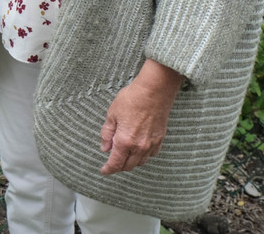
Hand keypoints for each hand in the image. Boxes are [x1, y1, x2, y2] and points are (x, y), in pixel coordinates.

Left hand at [99, 59, 182, 174]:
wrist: (154, 92)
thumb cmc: (131, 100)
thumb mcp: (112, 114)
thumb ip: (107, 133)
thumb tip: (105, 148)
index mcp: (124, 141)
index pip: (115, 163)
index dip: (108, 169)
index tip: (104, 171)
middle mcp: (139, 147)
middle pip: (128, 166)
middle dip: (119, 167)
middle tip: (112, 162)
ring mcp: (151, 144)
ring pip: (140, 162)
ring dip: (131, 162)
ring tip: (124, 155)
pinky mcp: (160, 139)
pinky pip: (151, 155)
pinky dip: (143, 156)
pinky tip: (138, 149)